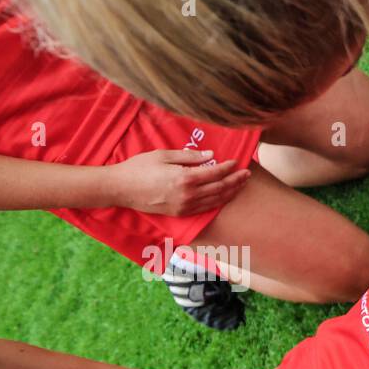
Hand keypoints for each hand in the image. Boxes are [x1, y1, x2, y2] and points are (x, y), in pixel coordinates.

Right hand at [108, 149, 250, 215]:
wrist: (121, 189)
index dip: (228, 168)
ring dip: (231, 192)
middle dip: (236, 181)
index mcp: (185, 178)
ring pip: (215, 201)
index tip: (236, 161)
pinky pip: (205, 208)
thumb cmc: (139, 167)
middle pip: (220, 188)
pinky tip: (224, 196)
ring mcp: (185, 206)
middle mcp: (188, 195)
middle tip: (247, 174)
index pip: (214, 173)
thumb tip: (210, 155)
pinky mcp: (181, 213)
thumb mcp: (163, 155)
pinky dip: (218, 202)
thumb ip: (189, 156)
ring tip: (241, 184)